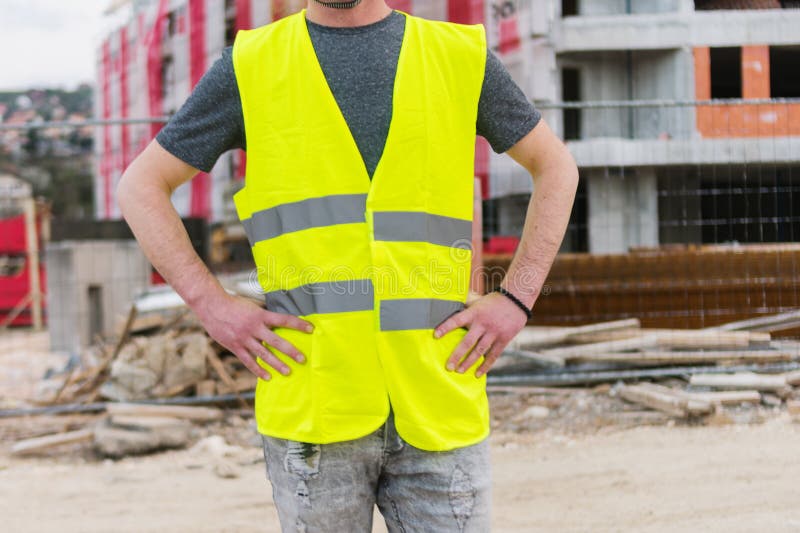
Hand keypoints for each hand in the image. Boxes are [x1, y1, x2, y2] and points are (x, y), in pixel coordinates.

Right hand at [194, 292, 312, 380]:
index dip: (298, 324)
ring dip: (277, 364)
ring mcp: (244, 339)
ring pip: (263, 354)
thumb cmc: (234, 304)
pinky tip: (267, 377)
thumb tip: (279, 320)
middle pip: (276, 341)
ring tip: (288, 372)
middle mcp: (254, 328)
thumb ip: (264, 315)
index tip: (311, 329)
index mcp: (260, 315)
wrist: (212, 306)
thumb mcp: (252, 306)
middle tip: (302, 359)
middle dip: (290, 351)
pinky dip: (258, 370)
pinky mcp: (235, 347)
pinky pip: (248, 361)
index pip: (284, 320)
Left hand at [434, 292, 528, 377]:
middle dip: (457, 355)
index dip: (445, 327)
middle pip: (467, 342)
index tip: (435, 335)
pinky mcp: (504, 339)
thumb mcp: (478, 300)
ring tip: (459, 371)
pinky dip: (485, 365)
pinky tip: (478, 373)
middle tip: (448, 366)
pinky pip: (493, 355)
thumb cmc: (493, 300)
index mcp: (474, 313)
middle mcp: (483, 324)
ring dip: (468, 362)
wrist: (517, 299)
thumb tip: (448, 303)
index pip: (457, 320)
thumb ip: (465, 305)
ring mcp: (494, 332)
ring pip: (479, 351)